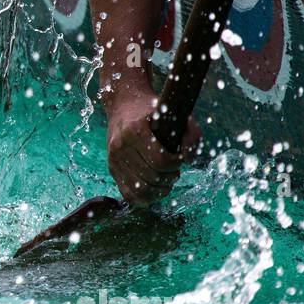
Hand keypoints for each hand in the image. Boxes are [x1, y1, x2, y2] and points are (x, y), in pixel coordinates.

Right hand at [104, 89, 198, 207]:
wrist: (122, 105)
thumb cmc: (151, 110)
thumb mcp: (174, 113)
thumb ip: (191, 134)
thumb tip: (189, 160)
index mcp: (134, 130)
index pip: (161, 160)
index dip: (176, 164)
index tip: (180, 158)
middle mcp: (120, 146)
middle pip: (152, 176)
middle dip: (170, 176)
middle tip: (175, 169)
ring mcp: (114, 159)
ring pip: (141, 190)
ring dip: (160, 190)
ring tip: (167, 179)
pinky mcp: (112, 169)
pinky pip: (129, 195)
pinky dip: (145, 198)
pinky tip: (156, 189)